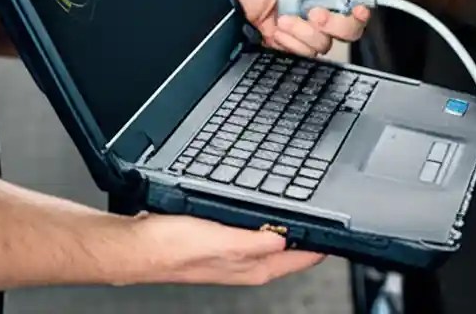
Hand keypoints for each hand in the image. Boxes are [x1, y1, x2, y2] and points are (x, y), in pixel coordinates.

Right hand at [122, 214, 324, 285]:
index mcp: (252, 267)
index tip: (340, 232)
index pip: (300, 259)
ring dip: (285, 226)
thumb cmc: (170, 248)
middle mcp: (244, 262)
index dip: (322, 245)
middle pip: (289, 250)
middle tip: (325, 215)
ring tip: (301, 210)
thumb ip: (255, 242)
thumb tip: (286, 242)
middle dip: (307, 234)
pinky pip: (250, 229)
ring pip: (270, 239)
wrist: (136, 245)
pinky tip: (259, 208)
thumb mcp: (221, 240)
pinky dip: (260, 219)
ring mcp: (231, 252)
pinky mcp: (217, 239)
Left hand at [231, 0, 370, 56]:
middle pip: (346, 31)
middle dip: (333, 23)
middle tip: (314, 14)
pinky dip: (290, 43)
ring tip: (283, 20)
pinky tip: (277, 33)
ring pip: (323, 44)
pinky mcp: (291, 51)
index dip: (359, 12)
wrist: (227, 11)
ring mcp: (302, 36)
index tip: (359, 10)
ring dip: (302, 31)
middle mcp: (313, 18)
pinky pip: (303, 54)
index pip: (349, 8)